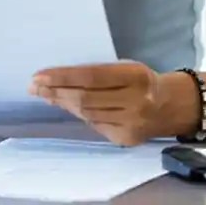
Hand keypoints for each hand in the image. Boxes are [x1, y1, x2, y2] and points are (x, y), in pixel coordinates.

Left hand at [29, 61, 163, 145]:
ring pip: (87, 114)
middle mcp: (135, 101)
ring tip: (45, 94)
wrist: (170, 106)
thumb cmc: (140, 81)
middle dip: (56, 92)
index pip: (91, 76)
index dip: (63, 77)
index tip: (39, 75)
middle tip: (34, 86)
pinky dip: (78, 114)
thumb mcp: (125, 68)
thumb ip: (96, 73)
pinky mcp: (126, 139)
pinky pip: (95, 125)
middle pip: (86, 98)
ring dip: (62, 103)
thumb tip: (56, 79)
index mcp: (135, 76)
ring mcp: (131, 123)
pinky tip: (65, 105)